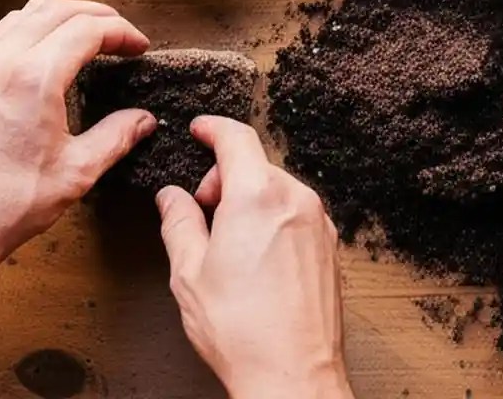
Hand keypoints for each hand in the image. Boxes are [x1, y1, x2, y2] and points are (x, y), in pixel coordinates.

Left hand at [0, 0, 156, 265]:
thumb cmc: (10, 203)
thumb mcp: (77, 171)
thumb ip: (116, 136)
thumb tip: (144, 119)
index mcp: (35, 78)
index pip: (87, 29)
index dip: (120, 32)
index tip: (138, 46)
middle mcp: (0, 60)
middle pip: (57, 11)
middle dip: (95, 16)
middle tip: (120, 34)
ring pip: (23, 15)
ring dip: (60, 15)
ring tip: (85, 32)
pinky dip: (27, 28)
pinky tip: (41, 46)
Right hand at [156, 116, 352, 398]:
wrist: (293, 377)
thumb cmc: (243, 330)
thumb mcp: (188, 272)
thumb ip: (178, 223)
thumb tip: (172, 198)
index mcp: (257, 197)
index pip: (235, 138)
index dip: (212, 128)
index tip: (199, 130)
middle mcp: (295, 201)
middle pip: (256, 166)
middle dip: (224, 179)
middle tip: (202, 213)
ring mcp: (319, 225)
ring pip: (277, 191)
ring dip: (249, 202)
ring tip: (227, 246)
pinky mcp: (330, 249)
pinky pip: (296, 216)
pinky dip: (272, 221)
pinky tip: (256, 261)